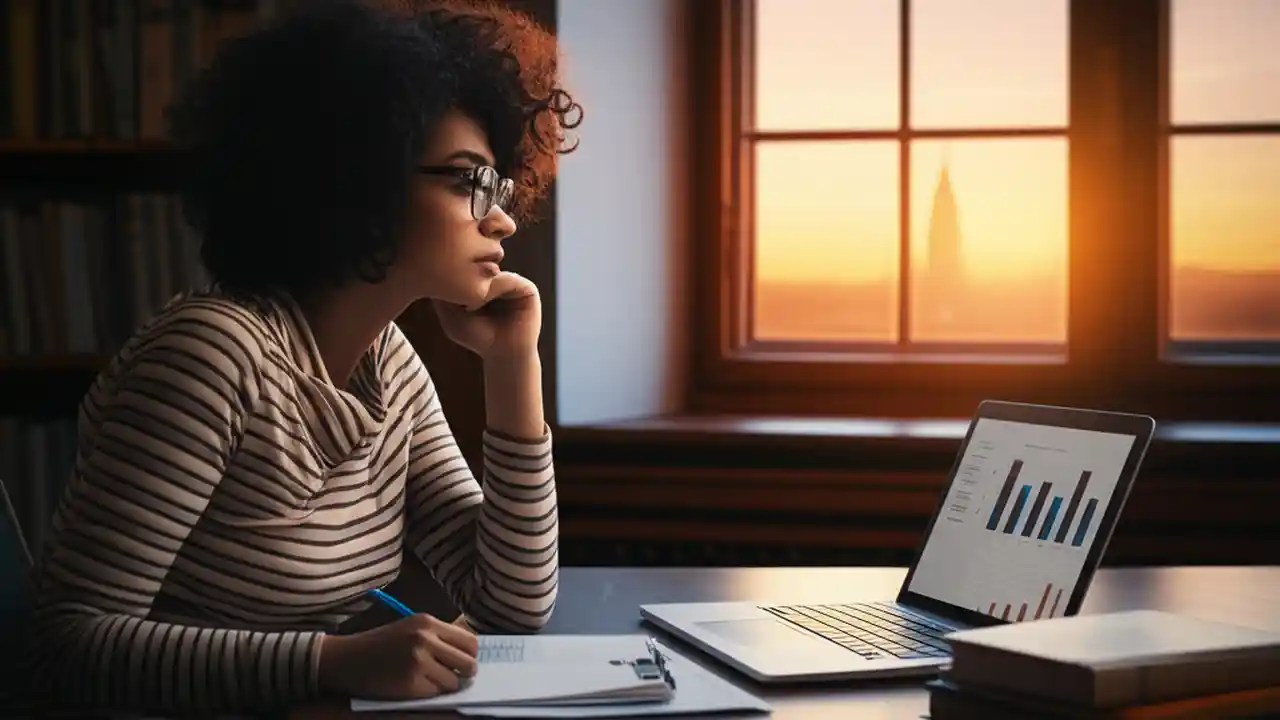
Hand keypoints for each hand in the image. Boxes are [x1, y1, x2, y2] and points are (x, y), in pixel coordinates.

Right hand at [318, 613, 478, 699]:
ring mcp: (418, 662)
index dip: (470, 654)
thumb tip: (469, 653)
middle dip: (464, 673)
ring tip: (429, 680)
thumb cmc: (380, 644)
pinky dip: (429, 693)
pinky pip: (435, 694)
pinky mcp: (410, 684)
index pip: (470, 641)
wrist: (347, 659)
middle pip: (469, 663)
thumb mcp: (411, 628)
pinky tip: (414, 685)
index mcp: (428, 623)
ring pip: (454, 682)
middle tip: (454, 675)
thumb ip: (438, 636)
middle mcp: (425, 640)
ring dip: (445, 685)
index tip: (463, 661)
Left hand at [433, 271, 540, 359]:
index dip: (452, 273)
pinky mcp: (528, 289)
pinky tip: (476, 305)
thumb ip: (444, 294)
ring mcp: (514, 282)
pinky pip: (509, 279)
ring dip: (476, 285)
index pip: (470, 263)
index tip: (439, 292)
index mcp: (486, 279)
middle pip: (480, 263)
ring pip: (491, 270)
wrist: (504, 356)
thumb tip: (437, 268)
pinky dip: (491, 289)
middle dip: (464, 276)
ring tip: (464, 306)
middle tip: (450, 295)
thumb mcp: (451, 315)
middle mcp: (501, 277)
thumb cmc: (477, 338)